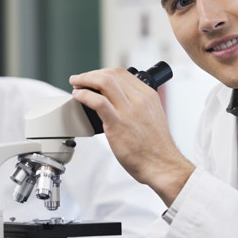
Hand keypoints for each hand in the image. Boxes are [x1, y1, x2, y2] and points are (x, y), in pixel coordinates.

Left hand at [70, 67, 194, 205]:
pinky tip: (78, 96)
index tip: (93, 78)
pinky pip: (98, 101)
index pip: (122, 73)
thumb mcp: (151, 117)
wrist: (162, 165)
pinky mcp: (118, 124)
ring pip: (104, 82)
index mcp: (148, 95)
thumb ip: (138, 106)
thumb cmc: (155, 147)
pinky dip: (84, 95)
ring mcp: (129, 110)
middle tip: (80, 80)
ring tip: (76, 84)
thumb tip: (119, 102)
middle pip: (111, 74)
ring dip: (85, 80)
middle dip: (91, 74)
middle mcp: (139, 99)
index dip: (103, 72)